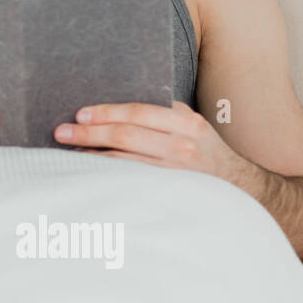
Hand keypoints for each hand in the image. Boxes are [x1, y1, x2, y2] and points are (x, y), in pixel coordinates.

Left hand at [53, 100, 244, 180]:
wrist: (242, 190)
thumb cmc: (207, 153)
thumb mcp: (193, 126)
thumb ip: (163, 114)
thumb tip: (116, 107)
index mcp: (187, 123)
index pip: (138, 112)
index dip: (106, 112)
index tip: (80, 114)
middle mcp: (183, 147)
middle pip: (125, 136)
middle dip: (89, 134)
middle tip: (61, 132)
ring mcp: (176, 175)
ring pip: (123, 163)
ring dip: (91, 156)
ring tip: (68, 151)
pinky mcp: (170, 195)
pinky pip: (130, 183)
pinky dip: (106, 176)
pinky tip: (89, 172)